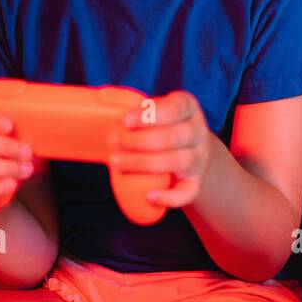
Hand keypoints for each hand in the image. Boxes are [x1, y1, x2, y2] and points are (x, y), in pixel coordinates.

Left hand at [106, 89, 208, 210]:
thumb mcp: (156, 110)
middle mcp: (198, 132)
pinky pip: (188, 192)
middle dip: (138, 141)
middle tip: (112, 142)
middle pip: (172, 137)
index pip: (174, 109)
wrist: (191, 149)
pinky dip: (169, 197)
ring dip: (143, 163)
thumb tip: (102, 104)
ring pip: (176, 162)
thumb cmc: (163, 126)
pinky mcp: (196, 181)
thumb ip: (136, 108)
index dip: (149, 116)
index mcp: (188, 108)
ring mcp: (199, 158)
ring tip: (116, 162)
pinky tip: (149, 195)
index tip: (124, 121)